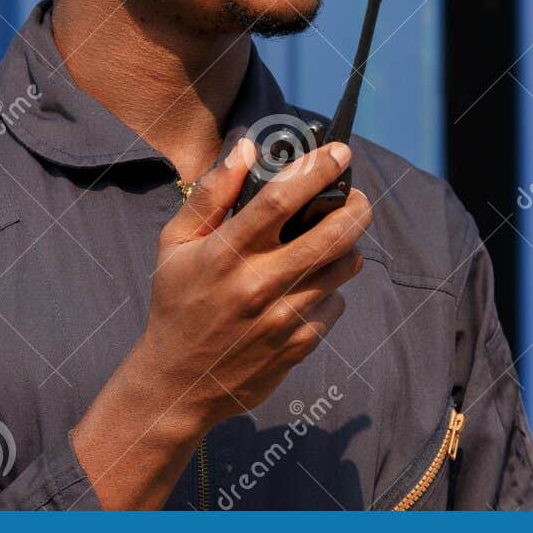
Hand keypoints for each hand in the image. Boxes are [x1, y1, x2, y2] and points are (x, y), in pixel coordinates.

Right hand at [70, 137, 372, 507]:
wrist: (178, 383)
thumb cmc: (177, 303)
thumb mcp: (176, 244)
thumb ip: (211, 195)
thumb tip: (247, 148)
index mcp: (226, 253)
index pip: (281, 200)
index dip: (317, 170)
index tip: (339, 152)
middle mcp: (259, 284)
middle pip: (333, 233)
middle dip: (356, 206)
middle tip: (356, 196)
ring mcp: (284, 317)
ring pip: (344, 266)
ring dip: (346, 246)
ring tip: (331, 240)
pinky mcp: (301, 344)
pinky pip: (336, 302)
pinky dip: (330, 287)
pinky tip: (308, 286)